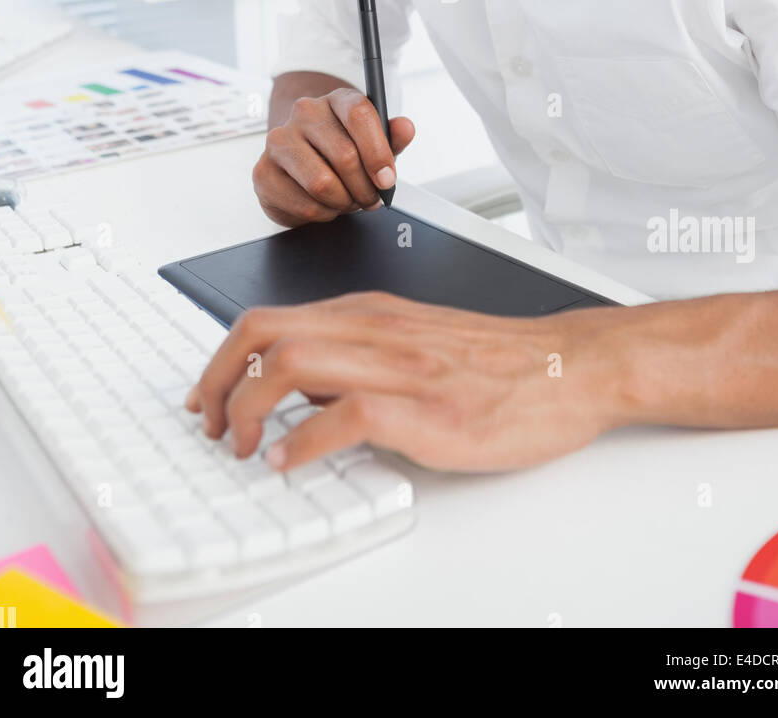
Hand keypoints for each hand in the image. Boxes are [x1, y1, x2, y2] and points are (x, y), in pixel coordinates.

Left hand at [184, 292, 621, 472]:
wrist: (570, 367)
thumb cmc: (500, 361)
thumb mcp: (415, 340)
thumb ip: (359, 354)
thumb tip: (303, 391)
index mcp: (369, 314)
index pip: (267, 319)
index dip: (221, 361)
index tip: (207, 399)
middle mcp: (375, 331)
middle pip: (262, 334)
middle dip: (219, 382)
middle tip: (213, 427)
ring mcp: (399, 367)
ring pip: (290, 364)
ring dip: (248, 411)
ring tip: (246, 449)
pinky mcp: (426, 409)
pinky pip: (344, 415)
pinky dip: (302, 443)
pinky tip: (292, 463)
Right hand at [253, 88, 414, 226]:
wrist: (300, 167)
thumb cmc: (342, 152)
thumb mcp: (373, 144)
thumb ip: (392, 137)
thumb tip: (405, 127)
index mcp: (336, 99)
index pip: (359, 114)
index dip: (378, 152)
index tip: (387, 179)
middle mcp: (304, 112)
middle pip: (345, 155)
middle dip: (365, 188)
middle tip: (371, 198)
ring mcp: (279, 140)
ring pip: (323, 183)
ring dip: (344, 202)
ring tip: (348, 200)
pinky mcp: (263, 172)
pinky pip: (304, 204)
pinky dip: (323, 214)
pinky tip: (324, 205)